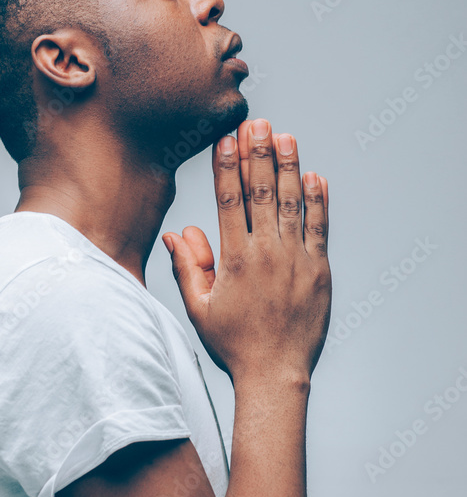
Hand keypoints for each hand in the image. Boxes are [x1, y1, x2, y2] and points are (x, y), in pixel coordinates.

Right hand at [161, 119, 331, 381]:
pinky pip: (320, 227)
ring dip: (289, 167)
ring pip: (292, 203)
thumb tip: (177, 233)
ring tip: (286, 137)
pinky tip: (315, 177)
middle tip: (258, 124)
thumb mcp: (199, 308)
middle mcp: (266, 254)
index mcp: (234, 260)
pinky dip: (319, 201)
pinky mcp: (319, 269)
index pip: (229, 201)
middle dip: (259, 154)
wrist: (275, 372)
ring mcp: (296, 259)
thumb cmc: (234, 343)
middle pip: (261, 193)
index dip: (227, 167)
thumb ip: (189, 267)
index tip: (226, 140)